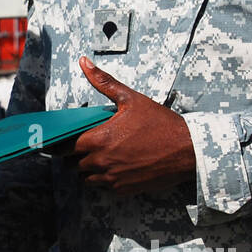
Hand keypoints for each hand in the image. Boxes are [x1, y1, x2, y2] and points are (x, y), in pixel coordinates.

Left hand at [70, 56, 195, 194]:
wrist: (187, 149)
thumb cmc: (160, 123)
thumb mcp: (130, 99)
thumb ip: (103, 82)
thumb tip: (84, 62)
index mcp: (98, 140)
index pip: (66, 147)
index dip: (64, 144)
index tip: (65, 140)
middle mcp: (102, 162)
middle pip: (74, 164)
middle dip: (77, 156)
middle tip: (88, 145)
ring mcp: (112, 178)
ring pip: (87, 179)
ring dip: (89, 169)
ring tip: (101, 156)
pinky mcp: (124, 189)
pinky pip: (104, 187)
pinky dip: (105, 179)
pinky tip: (115, 166)